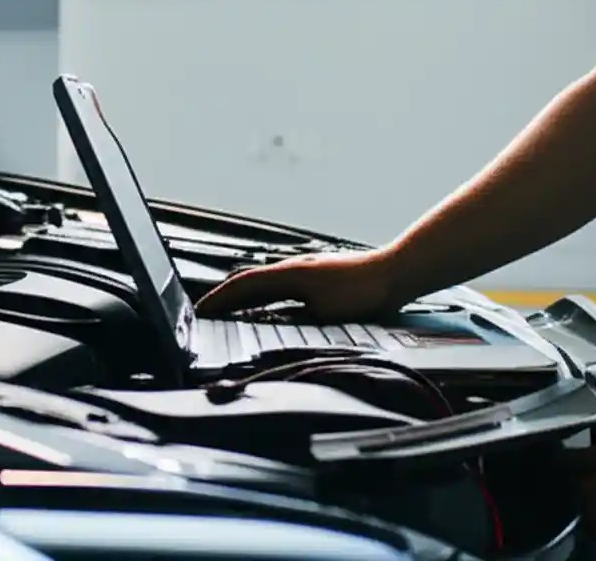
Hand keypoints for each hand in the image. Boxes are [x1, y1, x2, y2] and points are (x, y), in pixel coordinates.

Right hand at [195, 249, 399, 321]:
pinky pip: (283, 289)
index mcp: (288, 274)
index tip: (200, 310)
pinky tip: (272, 313)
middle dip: (227, 299)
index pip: (242, 285)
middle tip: (208, 314)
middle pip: (251, 283)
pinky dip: (268, 300)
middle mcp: (294, 268)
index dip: (219, 298)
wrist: (395, 273)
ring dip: (247, 299)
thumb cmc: (362, 291)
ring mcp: (307, 271)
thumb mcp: (322, 315)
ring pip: (267, 286)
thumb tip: (267, 326)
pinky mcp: (320, 277)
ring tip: (232, 315)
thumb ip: (292, 320)